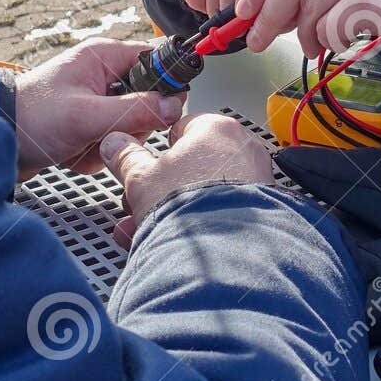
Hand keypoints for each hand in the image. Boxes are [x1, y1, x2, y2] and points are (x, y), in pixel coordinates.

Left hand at [14, 39, 183, 178]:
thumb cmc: (30, 118)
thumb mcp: (87, 115)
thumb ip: (134, 111)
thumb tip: (173, 107)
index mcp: (104, 57)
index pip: (156, 60)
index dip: (166, 86)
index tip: (163, 112)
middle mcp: (103, 76)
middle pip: (147, 101)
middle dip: (128, 126)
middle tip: (105, 134)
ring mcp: (96, 102)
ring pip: (129, 127)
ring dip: (108, 144)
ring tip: (82, 145)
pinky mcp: (88, 124)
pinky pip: (110, 142)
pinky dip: (94, 154)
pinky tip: (72, 153)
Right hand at [100, 113, 275, 245]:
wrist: (222, 252)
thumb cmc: (188, 207)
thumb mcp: (141, 178)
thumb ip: (126, 158)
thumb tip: (115, 145)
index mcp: (216, 128)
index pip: (181, 129)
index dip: (158, 153)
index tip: (147, 171)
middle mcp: (244, 149)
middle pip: (194, 165)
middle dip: (165, 189)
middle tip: (145, 206)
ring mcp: (258, 181)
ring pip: (207, 192)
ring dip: (178, 210)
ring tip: (153, 232)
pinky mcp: (265, 212)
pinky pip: (225, 213)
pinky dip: (204, 224)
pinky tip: (179, 242)